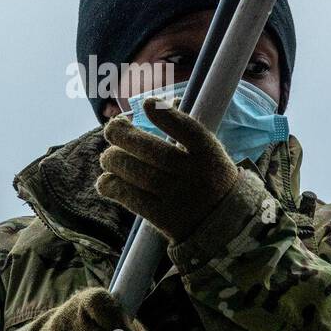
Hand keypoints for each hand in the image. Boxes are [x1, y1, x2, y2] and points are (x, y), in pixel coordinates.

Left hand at [96, 96, 239, 242]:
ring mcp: (180, 198)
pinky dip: (113, 187)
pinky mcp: (165, 219)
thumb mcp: (210, 155)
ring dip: (115, 161)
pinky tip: (106, 181)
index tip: (147, 103)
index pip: (189, 130)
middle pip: (155, 152)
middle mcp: (196, 176)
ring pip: (139, 174)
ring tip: (108, 158)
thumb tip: (159, 103)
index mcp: (210, 155)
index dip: (167, 115)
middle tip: (112, 128)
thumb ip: (185, 131)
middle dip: (125, 136)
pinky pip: (133, 199)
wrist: (224, 227)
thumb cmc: (209, 180)